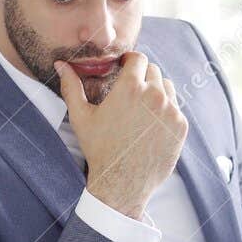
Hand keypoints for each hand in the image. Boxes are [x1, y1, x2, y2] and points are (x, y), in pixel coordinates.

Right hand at [55, 52, 187, 218]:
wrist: (122, 182)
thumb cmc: (99, 149)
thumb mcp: (81, 117)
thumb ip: (71, 87)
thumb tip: (60, 64)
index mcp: (130, 88)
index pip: (138, 58)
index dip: (131, 61)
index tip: (126, 67)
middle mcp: (154, 95)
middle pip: (154, 71)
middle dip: (142, 76)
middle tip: (132, 91)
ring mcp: (171, 110)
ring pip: (167, 87)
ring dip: (156, 91)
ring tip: (141, 108)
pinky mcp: (181, 125)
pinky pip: (175, 108)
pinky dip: (165, 111)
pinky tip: (150, 124)